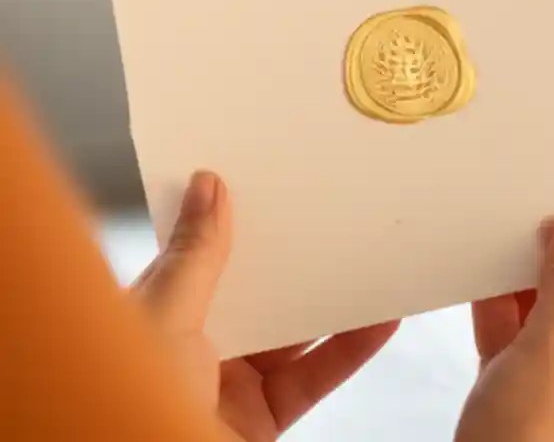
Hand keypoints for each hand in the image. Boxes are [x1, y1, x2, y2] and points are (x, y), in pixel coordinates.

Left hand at [130, 171, 398, 440]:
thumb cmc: (126, 400)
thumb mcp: (163, 316)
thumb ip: (196, 257)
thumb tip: (208, 187)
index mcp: (149, 317)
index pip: (194, 257)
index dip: (228, 220)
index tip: (265, 181)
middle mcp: (189, 350)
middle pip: (253, 292)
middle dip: (291, 256)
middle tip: (331, 212)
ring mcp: (229, 386)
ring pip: (292, 334)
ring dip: (331, 300)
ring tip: (369, 258)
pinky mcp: (265, 418)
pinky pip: (315, 377)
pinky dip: (352, 348)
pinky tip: (381, 320)